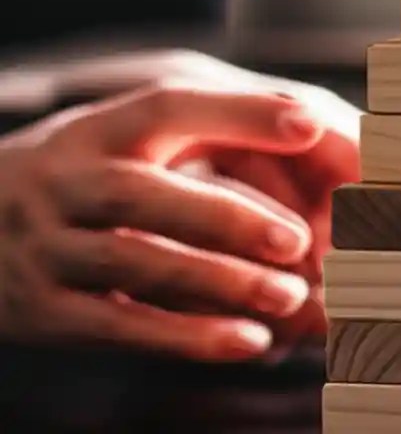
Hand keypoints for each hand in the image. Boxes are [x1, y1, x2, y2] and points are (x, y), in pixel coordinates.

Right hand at [0, 82, 330, 360]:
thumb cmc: (80, 177)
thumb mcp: (123, 138)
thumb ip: (208, 126)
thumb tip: (312, 120)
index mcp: (94, 129)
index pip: (165, 105)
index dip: (238, 112)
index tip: (309, 123)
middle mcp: (62, 182)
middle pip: (139, 193)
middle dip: (225, 216)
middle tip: (298, 239)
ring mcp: (46, 247)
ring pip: (131, 260)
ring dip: (217, 280)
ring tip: (288, 294)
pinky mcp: (44, 310)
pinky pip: (118, 324)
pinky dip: (186, 336)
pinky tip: (247, 340)